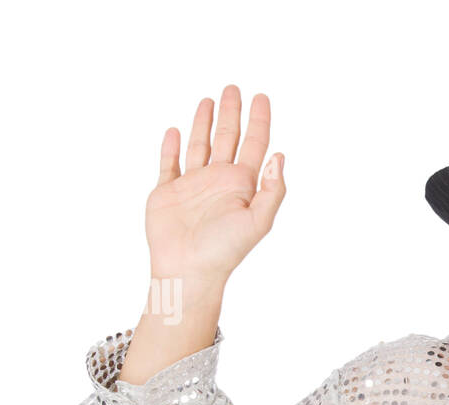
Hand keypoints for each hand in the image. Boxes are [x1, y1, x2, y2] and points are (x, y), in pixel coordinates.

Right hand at [145, 84, 285, 286]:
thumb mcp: (259, 221)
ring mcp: (193, 186)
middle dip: (232, 113)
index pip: (255, 145)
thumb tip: (280, 156)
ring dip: (204, 123)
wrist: (188, 271)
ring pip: (200, 146)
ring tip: (208, 100)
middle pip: (227, 138)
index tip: (261, 97)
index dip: (259, 120)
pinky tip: (175, 131)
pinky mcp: (167, 193)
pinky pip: (169, 164)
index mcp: (242, 185)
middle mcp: (219, 182)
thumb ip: (273, 190)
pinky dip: (171, 147)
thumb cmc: (224, 251)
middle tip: (233, 89)